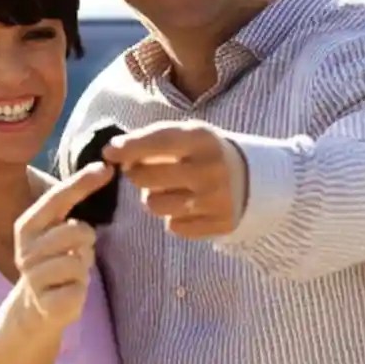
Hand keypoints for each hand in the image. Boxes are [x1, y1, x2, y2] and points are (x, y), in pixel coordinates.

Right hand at [12, 162, 111, 329]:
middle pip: (78, 231)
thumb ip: (72, 203)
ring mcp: (33, 278)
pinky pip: (79, 290)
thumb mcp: (56, 230)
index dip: (82, 182)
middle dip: (86, 241)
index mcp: (27, 225)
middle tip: (74, 252)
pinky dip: (80, 291)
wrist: (34, 308)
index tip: (107, 168)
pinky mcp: (46, 304)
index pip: (57, 197)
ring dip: (83, 268)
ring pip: (79, 262)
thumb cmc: (53, 260)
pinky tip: (67, 292)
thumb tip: (104, 168)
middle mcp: (26, 249)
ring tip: (70, 274)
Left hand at [102, 120, 247, 238]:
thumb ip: (151, 141)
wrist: (255, 178)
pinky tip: (186, 205)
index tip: (109, 153)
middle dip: (136, 175)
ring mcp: (217, 199)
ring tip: (167, 189)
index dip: (130, 148)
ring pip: (156, 206)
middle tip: (140, 172)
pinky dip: (173, 218)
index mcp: (203, 140)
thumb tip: (111, 152)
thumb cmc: (205, 153)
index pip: (159, 141)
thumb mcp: (187, 136)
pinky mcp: (221, 224)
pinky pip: (175, 227)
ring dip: (153, 198)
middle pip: (148, 178)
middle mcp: (211, 169)